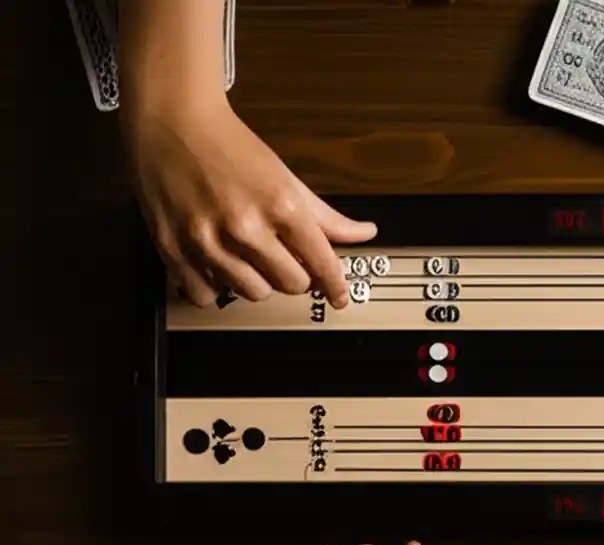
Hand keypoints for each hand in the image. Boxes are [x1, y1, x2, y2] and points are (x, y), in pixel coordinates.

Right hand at [123, 98, 375, 307]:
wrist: (173, 123)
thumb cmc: (231, 147)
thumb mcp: (286, 177)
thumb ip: (325, 215)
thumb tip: (365, 233)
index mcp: (280, 205)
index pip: (321, 263)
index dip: (335, 285)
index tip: (339, 297)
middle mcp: (245, 227)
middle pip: (290, 284)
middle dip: (296, 276)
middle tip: (285, 259)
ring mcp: (206, 241)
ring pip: (252, 293)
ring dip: (258, 281)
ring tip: (249, 258)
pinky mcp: (173, 250)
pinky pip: (206, 296)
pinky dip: (216, 288)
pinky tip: (218, 266)